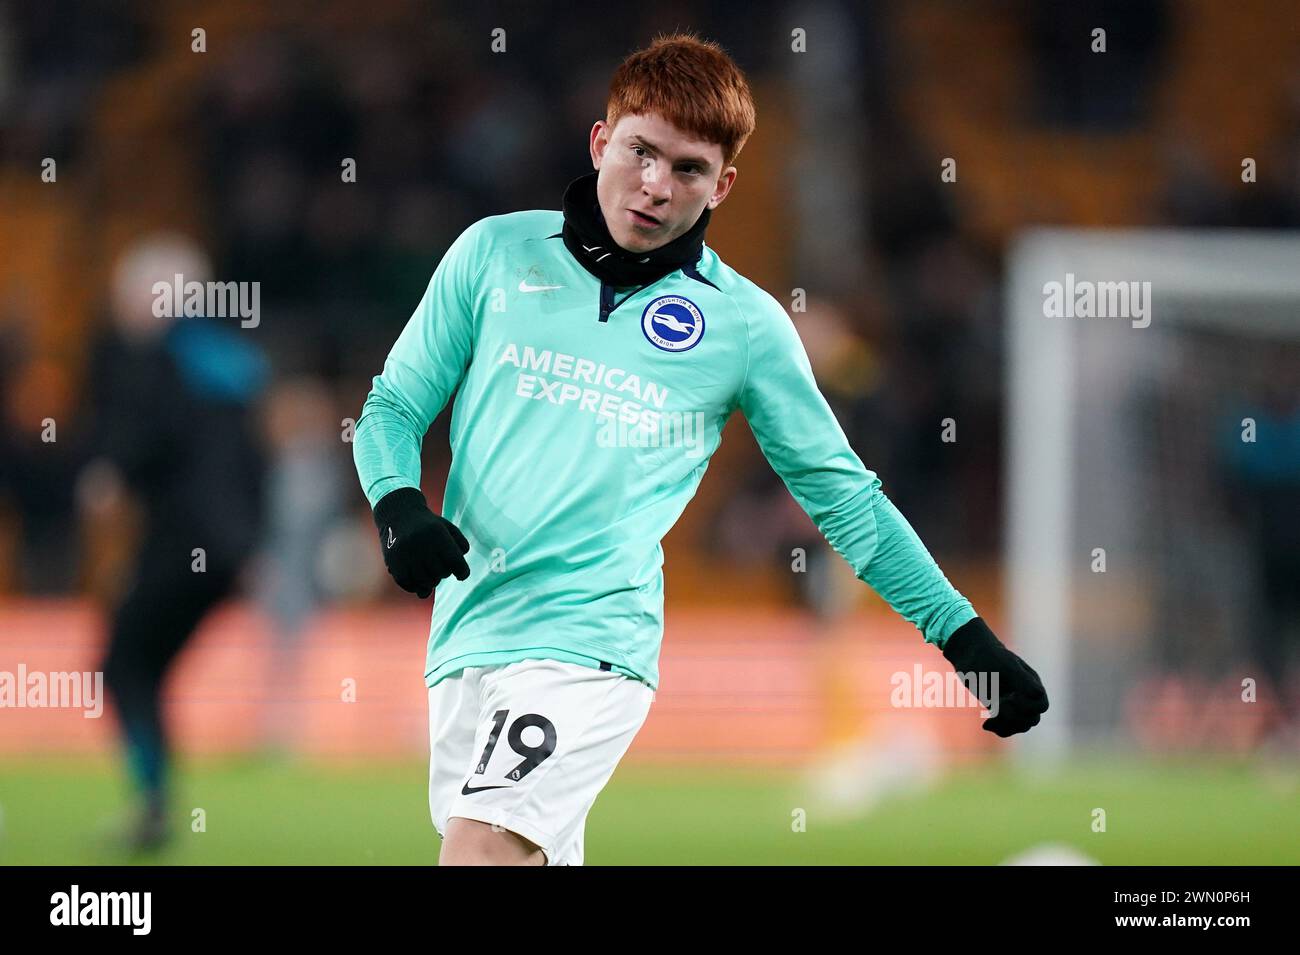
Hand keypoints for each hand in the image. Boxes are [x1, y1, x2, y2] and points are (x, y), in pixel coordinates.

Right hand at [372, 487, 469, 597]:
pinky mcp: (393, 562)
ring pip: (426, 581)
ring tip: (430, 572)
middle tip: (440, 565)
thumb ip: (461, 547)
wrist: (398, 513)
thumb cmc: (428, 524)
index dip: (463, 572)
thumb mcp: (448, 528)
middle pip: (442, 573)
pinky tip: (418, 581)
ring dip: (431, 581)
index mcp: (438, 533)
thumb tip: (461, 576)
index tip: (462, 573)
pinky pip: (408, 584)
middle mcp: (421, 544)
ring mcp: (406, 554)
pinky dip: (415, 587)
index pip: (456, 562)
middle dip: (445, 572)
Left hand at [942, 617, 1047, 736]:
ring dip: (1006, 726)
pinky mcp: (1000, 706)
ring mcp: (1013, 701)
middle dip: (1015, 718)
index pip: (1041, 705)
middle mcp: (1025, 693)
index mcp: (1030, 681)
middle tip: (996, 705)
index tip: (1009, 697)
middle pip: (1032, 719)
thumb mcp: (1004, 665)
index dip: (1027, 707)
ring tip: (989, 721)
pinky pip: (1008, 726)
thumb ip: (1022, 679)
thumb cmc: (986, 655)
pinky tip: (986, 725)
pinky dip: (999, 729)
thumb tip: (1039, 694)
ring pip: (1021, 725)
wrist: (968, 652)